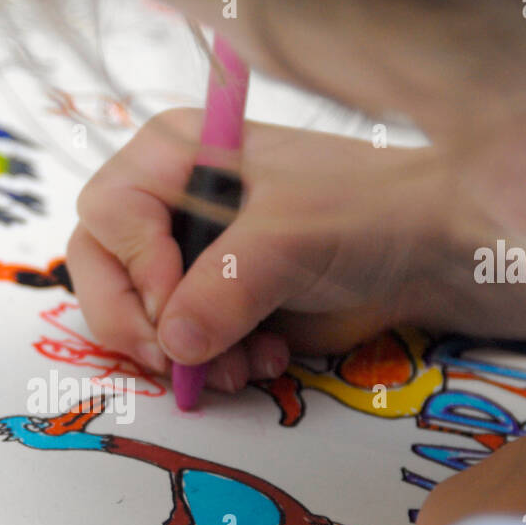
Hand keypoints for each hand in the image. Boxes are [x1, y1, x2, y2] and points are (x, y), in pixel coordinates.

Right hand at [67, 109, 459, 391]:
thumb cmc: (364, 213)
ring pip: (134, 320)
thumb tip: (173, 345)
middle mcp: (166, 205)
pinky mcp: (209, 308)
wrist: (425, 258)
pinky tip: (263, 362)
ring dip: (182, 358)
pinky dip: (210, 368)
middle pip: (100, 272)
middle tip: (177, 362)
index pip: (107, 214)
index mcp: (174, 156)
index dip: (133, 266)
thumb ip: (225, 288)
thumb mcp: (288, 238)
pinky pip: (174, 350)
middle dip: (141, 325)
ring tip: (244, 367)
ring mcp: (184, 260)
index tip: (174, 304)